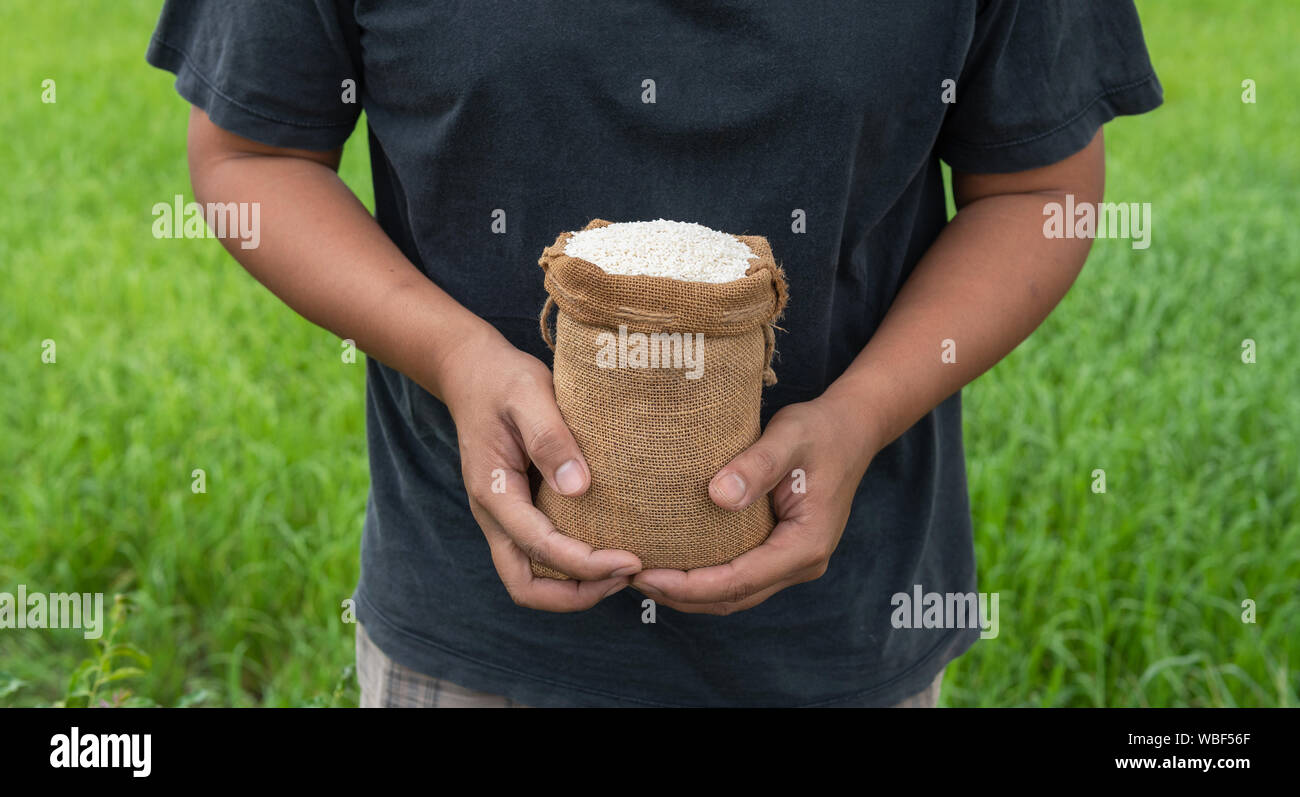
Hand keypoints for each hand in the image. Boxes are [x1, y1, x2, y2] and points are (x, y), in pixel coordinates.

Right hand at [440, 327, 641, 610]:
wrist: (472, 373)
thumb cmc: (504, 380)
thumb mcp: (529, 394)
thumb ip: (550, 438)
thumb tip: (579, 487)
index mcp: (494, 491)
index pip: (540, 547)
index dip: (586, 564)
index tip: (631, 560)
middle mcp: (494, 515)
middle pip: (526, 586)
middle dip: (577, 594)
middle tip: (626, 576)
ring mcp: (503, 518)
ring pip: (531, 579)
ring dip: (575, 587)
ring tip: (623, 571)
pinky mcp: (518, 513)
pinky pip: (540, 558)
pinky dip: (572, 568)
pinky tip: (608, 548)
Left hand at [631, 396, 877, 614]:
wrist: (851, 429)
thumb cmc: (819, 430)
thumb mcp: (789, 437)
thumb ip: (757, 466)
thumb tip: (718, 496)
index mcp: (805, 545)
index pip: (738, 580)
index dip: (689, 585)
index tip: (645, 575)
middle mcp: (801, 563)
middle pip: (733, 598)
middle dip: (680, 596)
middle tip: (630, 579)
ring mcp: (792, 562)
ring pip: (735, 594)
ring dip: (689, 593)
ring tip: (642, 576)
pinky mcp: (781, 552)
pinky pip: (739, 577)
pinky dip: (704, 579)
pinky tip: (672, 563)